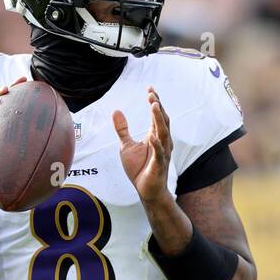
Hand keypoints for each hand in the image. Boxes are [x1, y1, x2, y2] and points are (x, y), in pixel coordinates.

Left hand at [112, 87, 172, 203]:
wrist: (146, 190)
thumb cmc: (139, 169)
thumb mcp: (126, 146)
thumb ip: (122, 129)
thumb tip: (116, 111)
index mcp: (155, 136)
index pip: (157, 116)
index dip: (154, 102)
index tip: (150, 89)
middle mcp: (162, 142)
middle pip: (162, 121)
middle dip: (157, 107)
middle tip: (151, 94)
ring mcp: (162, 153)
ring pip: (163, 134)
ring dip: (159, 120)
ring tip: (154, 106)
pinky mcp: (159, 166)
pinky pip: (159, 154)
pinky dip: (156, 145)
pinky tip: (152, 137)